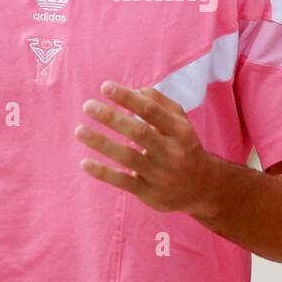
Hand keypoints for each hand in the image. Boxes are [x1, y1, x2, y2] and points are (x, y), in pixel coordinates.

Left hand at [75, 81, 217, 216]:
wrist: (202, 188)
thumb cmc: (183, 147)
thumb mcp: (180, 122)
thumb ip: (160, 103)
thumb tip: (134, 90)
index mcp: (179, 131)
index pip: (151, 111)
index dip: (127, 98)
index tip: (105, 87)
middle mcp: (172, 152)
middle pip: (139, 132)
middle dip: (112, 118)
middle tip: (88, 105)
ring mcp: (160, 174)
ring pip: (128, 157)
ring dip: (102, 143)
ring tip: (80, 130)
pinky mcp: (149, 193)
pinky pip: (123, 182)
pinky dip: (103, 173)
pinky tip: (85, 163)